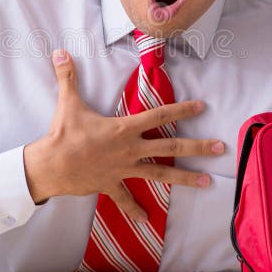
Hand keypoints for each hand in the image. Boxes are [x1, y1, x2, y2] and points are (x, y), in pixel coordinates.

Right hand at [23, 49, 223, 220]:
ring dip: (184, 178)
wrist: (51, 166)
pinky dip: (135, 210)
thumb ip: (68, 76)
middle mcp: (130, 149)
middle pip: (170, 147)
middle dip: (197, 147)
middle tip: (220, 148)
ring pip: (160, 175)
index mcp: (124, 129)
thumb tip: (60, 51)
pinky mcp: (111, 185)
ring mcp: (123, 170)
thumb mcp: (68, 102)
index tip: (202, 107)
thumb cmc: (62, 134)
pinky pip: (125, 200)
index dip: (181, 110)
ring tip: (207, 182)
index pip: (159, 116)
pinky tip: (146, 220)